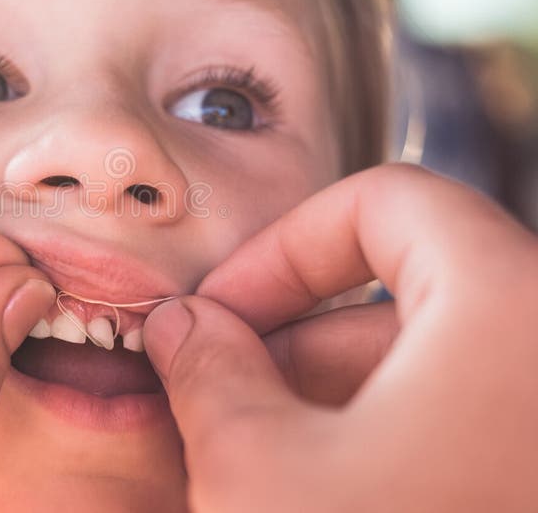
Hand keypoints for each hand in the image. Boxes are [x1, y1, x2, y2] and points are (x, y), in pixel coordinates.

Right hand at [144, 164, 537, 512]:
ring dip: (329, 395)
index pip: (388, 200)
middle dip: (295, 337)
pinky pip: (465, 417)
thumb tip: (181, 326)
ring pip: (437, 364)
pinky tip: (315, 485)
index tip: (222, 310)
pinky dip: (386, 438)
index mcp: (510, 307)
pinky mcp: (533, 468)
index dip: (283, 245)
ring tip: (254, 450)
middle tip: (219, 388)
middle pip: (409, 289)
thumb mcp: (258, 471)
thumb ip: (208, 371)